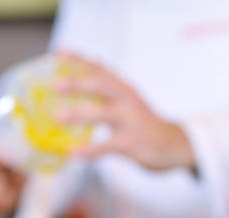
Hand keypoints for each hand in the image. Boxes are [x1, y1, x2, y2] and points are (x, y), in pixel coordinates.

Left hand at [53, 51, 195, 172]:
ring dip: (80, 114)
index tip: (58, 52)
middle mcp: (128, 100)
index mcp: (124, 89)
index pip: (100, 69)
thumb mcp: (127, 102)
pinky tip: (72, 152)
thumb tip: (74, 84)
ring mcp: (131, 121)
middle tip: (54, 84)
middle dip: (78, 83)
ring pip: (104, 114)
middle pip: (102, 86)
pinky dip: (89, 150)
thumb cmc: (143, 123)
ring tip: (57, 117)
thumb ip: (105, 93)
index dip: (80, 59)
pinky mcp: (132, 143)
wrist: (174, 144)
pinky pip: (108, 146)